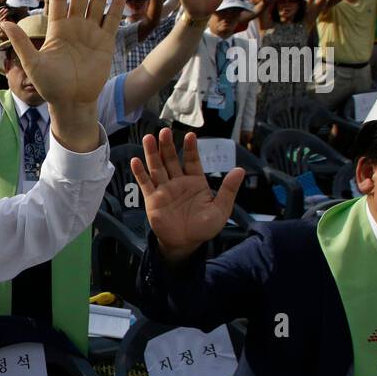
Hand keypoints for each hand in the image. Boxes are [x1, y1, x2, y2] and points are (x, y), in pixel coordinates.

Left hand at [0, 0, 124, 110]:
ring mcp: (90, 33)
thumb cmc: (49, 85)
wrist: (71, 102)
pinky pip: (111, 19)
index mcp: (56, 29)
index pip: (58, 0)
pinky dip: (115, 4)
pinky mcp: (105, 42)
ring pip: (97, 3)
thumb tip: (4, 23)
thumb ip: (20, 43)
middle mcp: (74, 27)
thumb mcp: (32, 64)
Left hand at [0, 6, 8, 38]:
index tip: (3, 8)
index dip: (1, 11)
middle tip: (7, 9)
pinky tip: (5, 18)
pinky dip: (3, 20)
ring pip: (2, 18)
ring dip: (4, 15)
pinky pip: (1, 22)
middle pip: (1, 15)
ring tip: (7, 13)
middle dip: (4, 12)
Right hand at [131, 129, 244, 262]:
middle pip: (171, 160)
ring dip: (152, 153)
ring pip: (156, 167)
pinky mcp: (152, 199)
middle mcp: (178, 182)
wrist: (185, 243)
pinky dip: (140, 173)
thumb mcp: (220, 209)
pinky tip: (135, 161)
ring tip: (148, 138)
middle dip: (168, 146)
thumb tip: (240, 170)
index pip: (192, 160)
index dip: (191, 148)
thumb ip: (228, 190)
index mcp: (195, 182)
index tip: (190, 135)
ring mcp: (164, 189)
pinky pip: (145, 184)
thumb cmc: (204, 227)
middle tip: (164, 132)